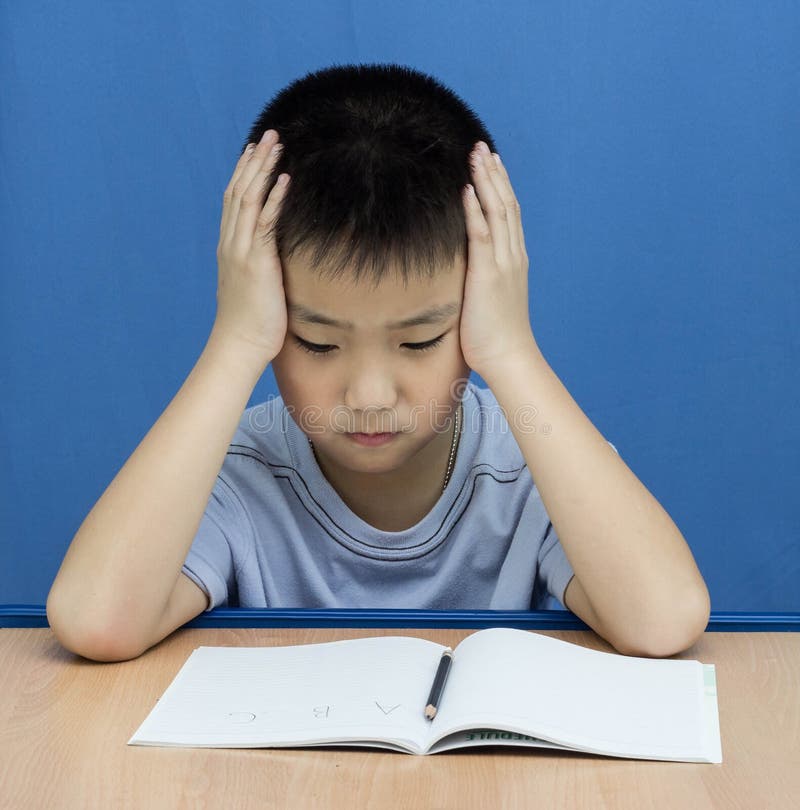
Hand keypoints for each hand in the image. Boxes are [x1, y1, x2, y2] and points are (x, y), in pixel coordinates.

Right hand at [212, 129, 290, 362]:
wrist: (240, 344)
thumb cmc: (251, 323)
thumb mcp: (253, 286)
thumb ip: (259, 266)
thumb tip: (272, 261)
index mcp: (230, 247)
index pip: (234, 201)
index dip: (243, 173)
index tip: (254, 151)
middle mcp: (231, 243)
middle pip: (239, 191)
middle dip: (254, 161)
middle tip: (268, 135)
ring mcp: (241, 251)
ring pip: (249, 199)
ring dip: (264, 170)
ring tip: (277, 145)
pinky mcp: (256, 262)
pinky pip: (265, 222)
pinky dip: (274, 198)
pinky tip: (285, 179)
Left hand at [459, 142, 538, 378]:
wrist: (509, 357)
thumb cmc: (496, 336)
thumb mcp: (492, 300)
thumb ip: (483, 279)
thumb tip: (467, 273)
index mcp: (514, 261)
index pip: (509, 215)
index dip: (501, 187)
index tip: (491, 164)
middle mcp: (513, 256)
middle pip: (506, 205)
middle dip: (494, 174)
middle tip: (483, 147)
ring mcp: (503, 263)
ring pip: (497, 211)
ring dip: (486, 181)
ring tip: (476, 155)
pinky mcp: (487, 274)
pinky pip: (481, 234)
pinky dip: (474, 209)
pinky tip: (466, 188)